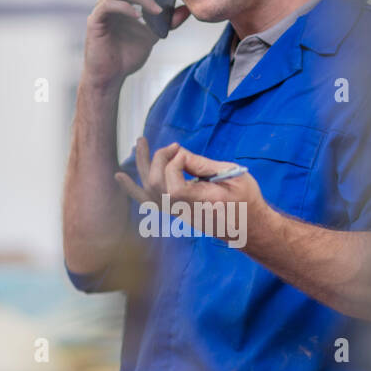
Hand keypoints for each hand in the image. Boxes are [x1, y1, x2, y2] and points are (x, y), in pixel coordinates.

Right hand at [81, 0, 190, 89]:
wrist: (111, 76)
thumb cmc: (128, 55)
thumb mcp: (153, 35)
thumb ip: (168, 22)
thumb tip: (187, 9)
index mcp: (123, 0)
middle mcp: (111, 0)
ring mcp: (102, 9)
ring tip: (157, 10)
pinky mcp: (95, 21)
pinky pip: (109, 5)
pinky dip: (126, 8)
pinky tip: (139, 17)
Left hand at [114, 137, 268, 243]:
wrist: (249, 228)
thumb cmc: (246, 200)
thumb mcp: (233, 177)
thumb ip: (204, 165)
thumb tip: (179, 154)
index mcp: (202, 204)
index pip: (173, 185)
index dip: (175, 161)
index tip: (186, 151)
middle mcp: (185, 212)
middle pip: (156, 186)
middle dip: (159, 158)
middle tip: (175, 146)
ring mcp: (177, 213)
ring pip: (148, 191)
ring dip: (142, 164)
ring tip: (139, 142)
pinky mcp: (175, 212)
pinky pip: (149, 202)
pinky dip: (133, 189)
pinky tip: (121, 177)